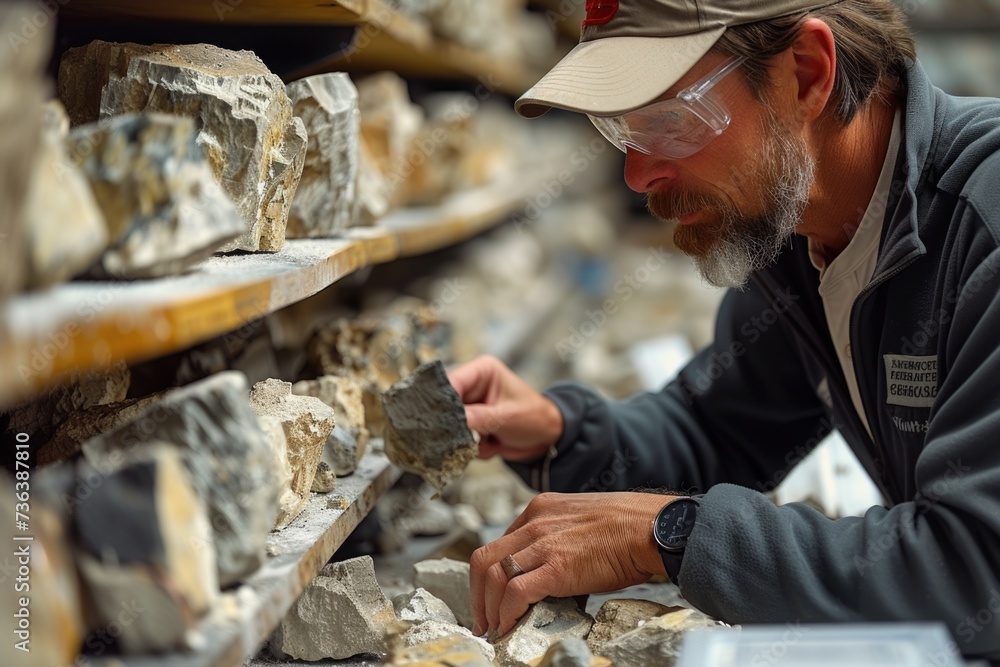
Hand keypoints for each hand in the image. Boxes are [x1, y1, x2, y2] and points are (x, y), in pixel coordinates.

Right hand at [447, 355, 563, 461]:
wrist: (547, 438)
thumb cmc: (535, 417)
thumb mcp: (506, 417)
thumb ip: (477, 419)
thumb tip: (448, 423)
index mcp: (482, 371)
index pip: (451, 382)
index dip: (441, 403)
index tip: (439, 421)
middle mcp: (472, 387)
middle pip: (445, 406)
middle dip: (457, 426)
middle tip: (472, 436)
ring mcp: (469, 407)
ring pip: (450, 426)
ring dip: (468, 440)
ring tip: (492, 439)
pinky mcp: (470, 425)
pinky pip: (458, 439)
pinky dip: (473, 448)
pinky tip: (493, 444)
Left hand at [469, 492, 672, 637]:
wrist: (652, 528)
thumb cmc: (629, 527)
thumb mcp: (583, 520)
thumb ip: (561, 538)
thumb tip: (553, 570)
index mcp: (541, 509)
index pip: (500, 542)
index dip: (490, 573)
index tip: (492, 594)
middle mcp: (535, 523)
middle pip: (484, 559)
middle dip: (478, 593)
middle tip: (483, 617)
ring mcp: (543, 544)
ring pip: (492, 576)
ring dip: (487, 608)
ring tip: (494, 627)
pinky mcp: (555, 568)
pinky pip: (514, 592)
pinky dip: (505, 613)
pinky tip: (509, 625)